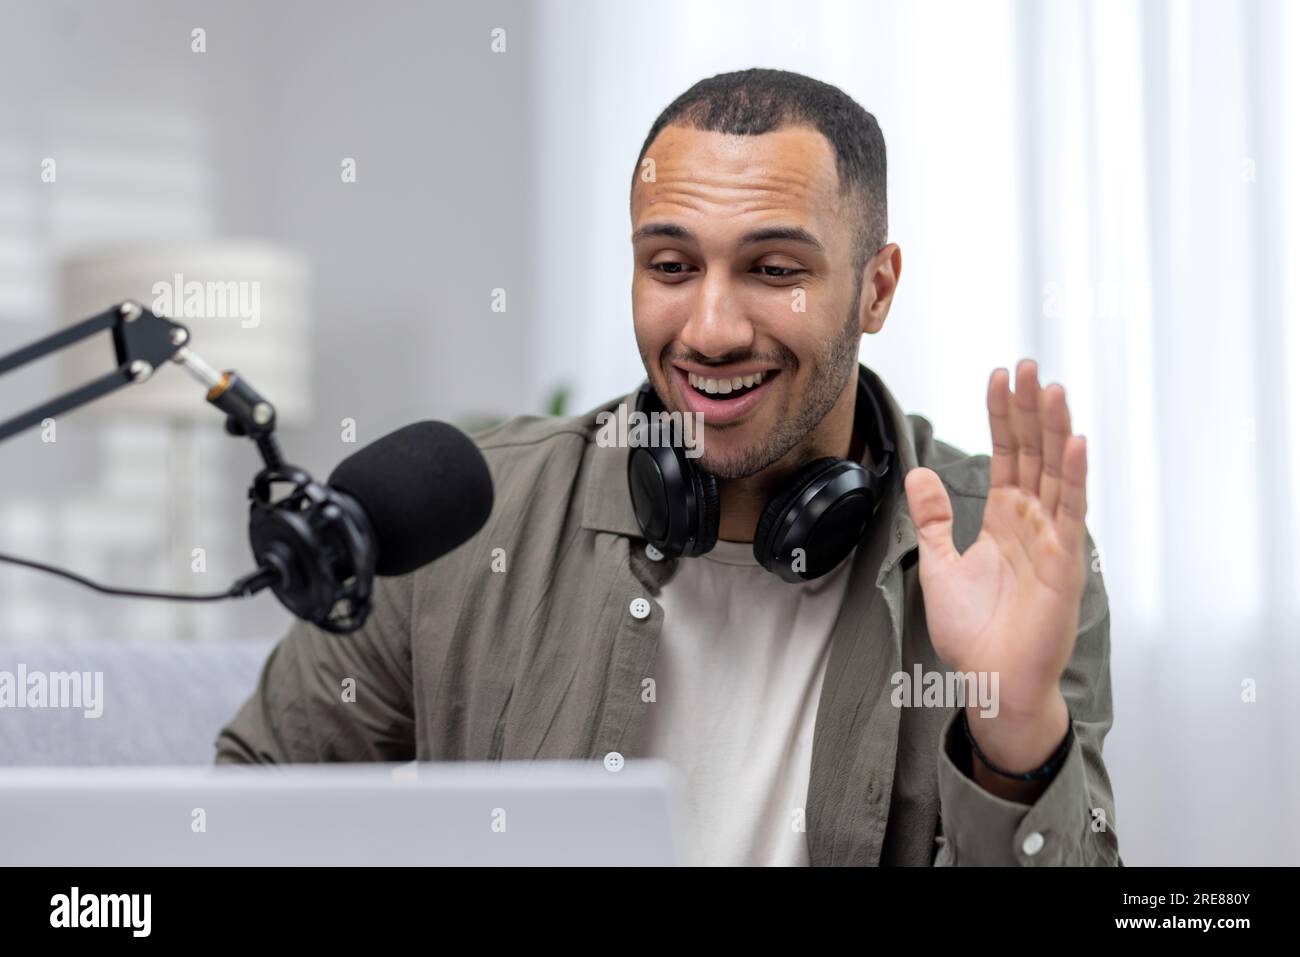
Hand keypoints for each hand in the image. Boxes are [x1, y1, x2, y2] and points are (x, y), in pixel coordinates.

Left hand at [904, 359, 1086, 775]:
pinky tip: (1075, 443)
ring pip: (1055, 474)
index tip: (998, 376)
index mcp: (1005, 519)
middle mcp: (1032, 522)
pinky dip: (1074, 478)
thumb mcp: (938, 564)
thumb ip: (933, 519)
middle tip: (1026, 365)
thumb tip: (919, 473)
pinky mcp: (1065, 565)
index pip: (1007, 454)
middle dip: (1029, 409)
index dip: (1002, 415)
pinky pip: (1070, 514)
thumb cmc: (972, 632)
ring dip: (1055, 431)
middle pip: (1034, 453)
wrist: (990, 682)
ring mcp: (1052, 540)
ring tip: (1051, 388)